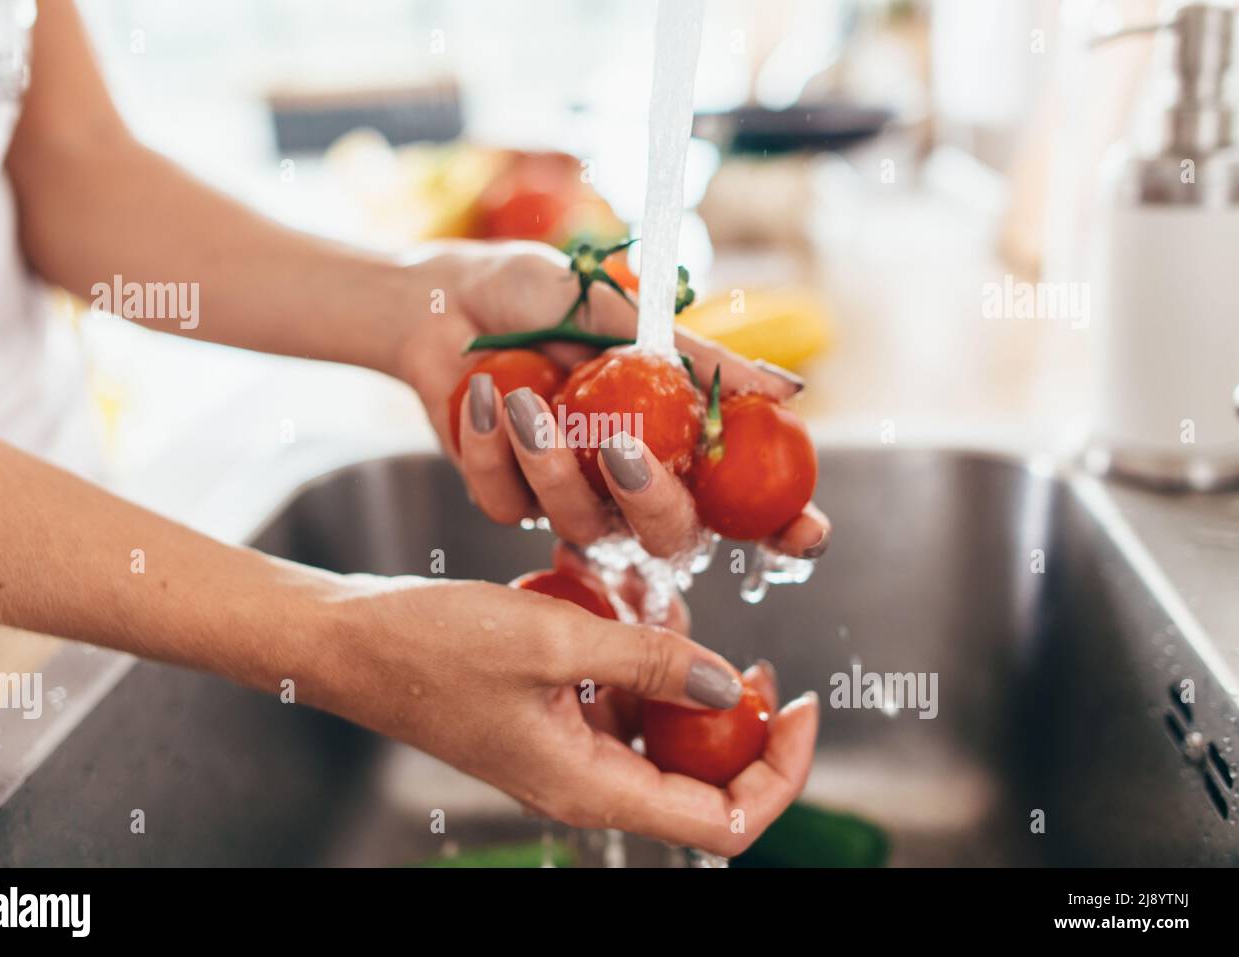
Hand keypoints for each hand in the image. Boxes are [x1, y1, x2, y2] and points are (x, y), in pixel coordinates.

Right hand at [302, 573, 819, 856]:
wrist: (345, 638)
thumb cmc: (429, 645)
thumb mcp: (553, 640)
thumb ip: (649, 662)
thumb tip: (729, 684)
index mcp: (588, 786)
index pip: (722, 821)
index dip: (779, 773)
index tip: (799, 704)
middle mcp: (582, 778)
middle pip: (698, 778)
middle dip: (737, 719)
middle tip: (757, 660)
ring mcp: (563, 746)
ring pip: (656, 727)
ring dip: (678, 671)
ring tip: (672, 606)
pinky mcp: (545, 712)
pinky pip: (612, 693)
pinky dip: (631, 650)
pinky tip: (620, 597)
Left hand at [395, 241, 830, 559]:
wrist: (446, 296)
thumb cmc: (542, 296)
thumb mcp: (620, 313)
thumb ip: (696, 359)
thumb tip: (790, 389)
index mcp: (674, 438)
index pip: (745, 502)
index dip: (783, 526)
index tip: (808, 531)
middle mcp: (630, 482)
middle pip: (670, 538)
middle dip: (651, 503)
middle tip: (620, 448)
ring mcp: (569, 498)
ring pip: (583, 527)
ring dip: (551, 464)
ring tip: (522, 398)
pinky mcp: (507, 500)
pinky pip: (510, 506)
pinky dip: (493, 449)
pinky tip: (484, 395)